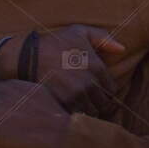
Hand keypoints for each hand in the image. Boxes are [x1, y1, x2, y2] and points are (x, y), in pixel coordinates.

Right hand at [0, 25, 123, 116]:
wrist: (26, 56)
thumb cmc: (54, 43)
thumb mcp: (79, 32)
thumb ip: (102, 38)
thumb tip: (122, 48)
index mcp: (96, 67)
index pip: (112, 89)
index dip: (105, 91)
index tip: (97, 90)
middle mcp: (89, 83)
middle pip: (104, 103)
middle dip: (98, 103)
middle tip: (88, 100)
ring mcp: (76, 95)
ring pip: (91, 112)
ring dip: (88, 111)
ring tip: (80, 105)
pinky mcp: (63, 104)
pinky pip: (77, 116)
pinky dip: (75, 115)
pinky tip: (70, 108)